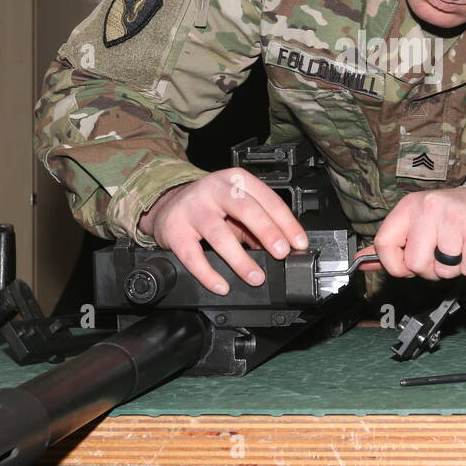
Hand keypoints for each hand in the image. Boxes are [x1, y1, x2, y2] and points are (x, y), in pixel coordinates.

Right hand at [137, 169, 307, 294]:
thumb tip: (282, 249)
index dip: (286, 222)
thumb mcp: (235, 208)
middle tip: (281, 253)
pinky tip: (221, 285)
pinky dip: (208, 273)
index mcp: (236, 180)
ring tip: (256, 276)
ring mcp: (193, 208)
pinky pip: (192, 255)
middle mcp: (214, 189)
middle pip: (244, 208)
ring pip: (219, 233)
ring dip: (240, 259)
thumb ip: (257, 226)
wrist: (167, 204)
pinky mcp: (174, 229)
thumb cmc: (209, 207)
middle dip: (267, 231)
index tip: (298, 243)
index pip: (267, 199)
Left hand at [362, 187, 465, 280]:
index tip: (407, 266)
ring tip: (460, 248)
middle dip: (429, 270)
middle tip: (441, 255)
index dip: (394, 265)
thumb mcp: (417, 221)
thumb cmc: (453, 217)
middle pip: (415, 264)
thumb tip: (361, 261)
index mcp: (410, 206)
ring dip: (453, 268)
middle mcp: (430, 208)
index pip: (383, 244)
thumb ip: (390, 243)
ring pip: (444, 270)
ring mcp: (456, 219)